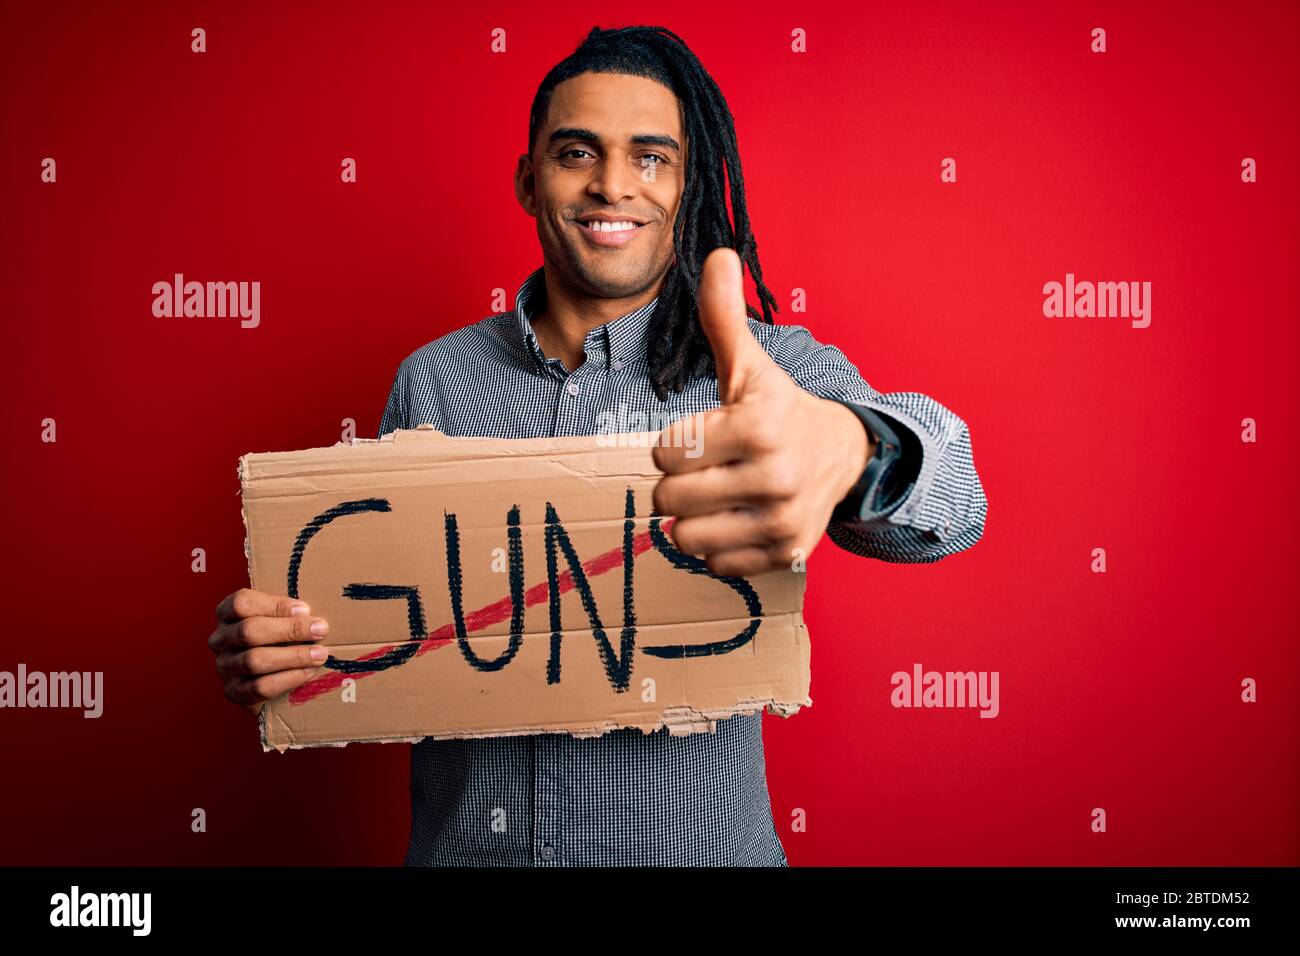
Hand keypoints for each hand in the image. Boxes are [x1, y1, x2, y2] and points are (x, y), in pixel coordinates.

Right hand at [209, 589, 330, 716]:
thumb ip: (290, 611)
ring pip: (255, 660)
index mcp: (227, 614)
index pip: (242, 603)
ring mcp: (225, 667)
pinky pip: (261, 687)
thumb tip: (318, 614)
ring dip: (294, 656)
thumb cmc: (278, 638)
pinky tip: (309, 672)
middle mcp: (220, 640)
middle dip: (289, 630)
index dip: (274, 605)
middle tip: (321, 630)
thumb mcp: (278, 618)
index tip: (305, 609)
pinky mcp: (234, 692)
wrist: (269, 677)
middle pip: (249, 631)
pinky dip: (289, 678)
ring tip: (320, 654)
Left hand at [651, 248, 874, 576]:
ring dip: (692, 520)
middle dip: (679, 484)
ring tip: (717, 498)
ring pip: (685, 538)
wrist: (844, 455)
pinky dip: (718, 547)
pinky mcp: (785, 554)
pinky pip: (715, 564)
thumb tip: (716, 255)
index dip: (673, 444)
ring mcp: (783, 520)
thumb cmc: (780, 409)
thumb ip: (724, 317)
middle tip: (707, 470)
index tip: (700, 437)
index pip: (665, 452)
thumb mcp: (751, 365)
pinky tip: (738, 520)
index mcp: (759, 425)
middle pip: (670, 498)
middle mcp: (775, 476)